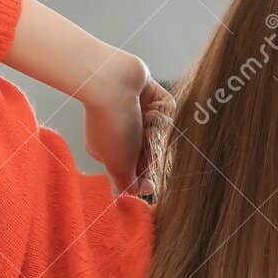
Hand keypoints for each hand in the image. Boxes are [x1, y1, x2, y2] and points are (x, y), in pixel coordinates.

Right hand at [83, 56, 172, 198]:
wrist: (112, 83)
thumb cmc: (112, 126)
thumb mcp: (118, 165)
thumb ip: (129, 185)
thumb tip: (144, 193)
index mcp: (110, 148)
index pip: (138, 167)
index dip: (145, 170)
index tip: (145, 171)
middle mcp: (123, 130)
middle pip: (152, 150)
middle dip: (152, 150)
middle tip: (143, 142)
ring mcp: (137, 111)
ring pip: (162, 131)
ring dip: (156, 131)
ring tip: (145, 124)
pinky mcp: (151, 94)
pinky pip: (167, 111)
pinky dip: (161, 112)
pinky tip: (148, 107)